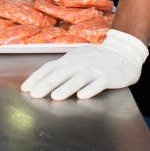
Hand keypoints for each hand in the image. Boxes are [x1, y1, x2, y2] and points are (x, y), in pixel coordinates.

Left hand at [20, 29, 148, 99]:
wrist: (123, 53)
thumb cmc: (96, 58)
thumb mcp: (77, 58)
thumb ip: (62, 67)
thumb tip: (42, 77)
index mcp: (69, 59)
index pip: (50, 67)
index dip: (37, 77)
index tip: (26, 88)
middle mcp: (79, 62)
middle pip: (61, 73)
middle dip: (46, 84)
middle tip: (35, 95)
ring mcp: (94, 69)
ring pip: (78, 78)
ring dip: (66, 88)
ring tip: (55, 97)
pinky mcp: (108, 76)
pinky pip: (98, 83)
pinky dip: (90, 89)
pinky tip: (83, 96)